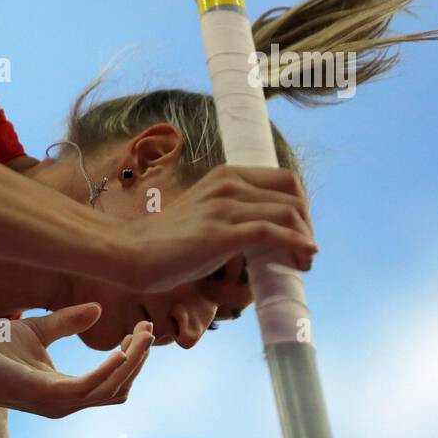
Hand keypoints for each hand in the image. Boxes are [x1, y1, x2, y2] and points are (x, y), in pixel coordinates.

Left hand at [0, 303, 153, 418]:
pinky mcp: (44, 395)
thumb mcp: (35, 330)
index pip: (113, 382)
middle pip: (120, 388)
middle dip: (139, 359)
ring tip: (142, 333)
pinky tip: (122, 350)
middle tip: (148, 328)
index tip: (141, 329)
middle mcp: (65, 402)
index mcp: (64, 390)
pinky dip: (110, 370)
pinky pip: (89, 387)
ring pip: (111, 389)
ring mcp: (56, 402)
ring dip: (132, 361)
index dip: (132, 358)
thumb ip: (65, 323)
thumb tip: (97, 308)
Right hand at [117, 165, 317, 293]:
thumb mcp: (205, 215)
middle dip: (307, 223)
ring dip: (305, 238)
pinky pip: (272, 232)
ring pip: (288, 213)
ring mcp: (224, 206)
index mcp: (226, 175)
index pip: (284, 179)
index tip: (301, 231)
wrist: (129, 252)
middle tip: (305, 250)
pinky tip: (302, 258)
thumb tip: (264, 234)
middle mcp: (228, 184)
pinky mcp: (221, 232)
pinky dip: (296, 245)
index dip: (301, 205)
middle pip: (292, 194)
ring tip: (304, 262)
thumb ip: (233, 214)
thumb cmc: (164, 242)